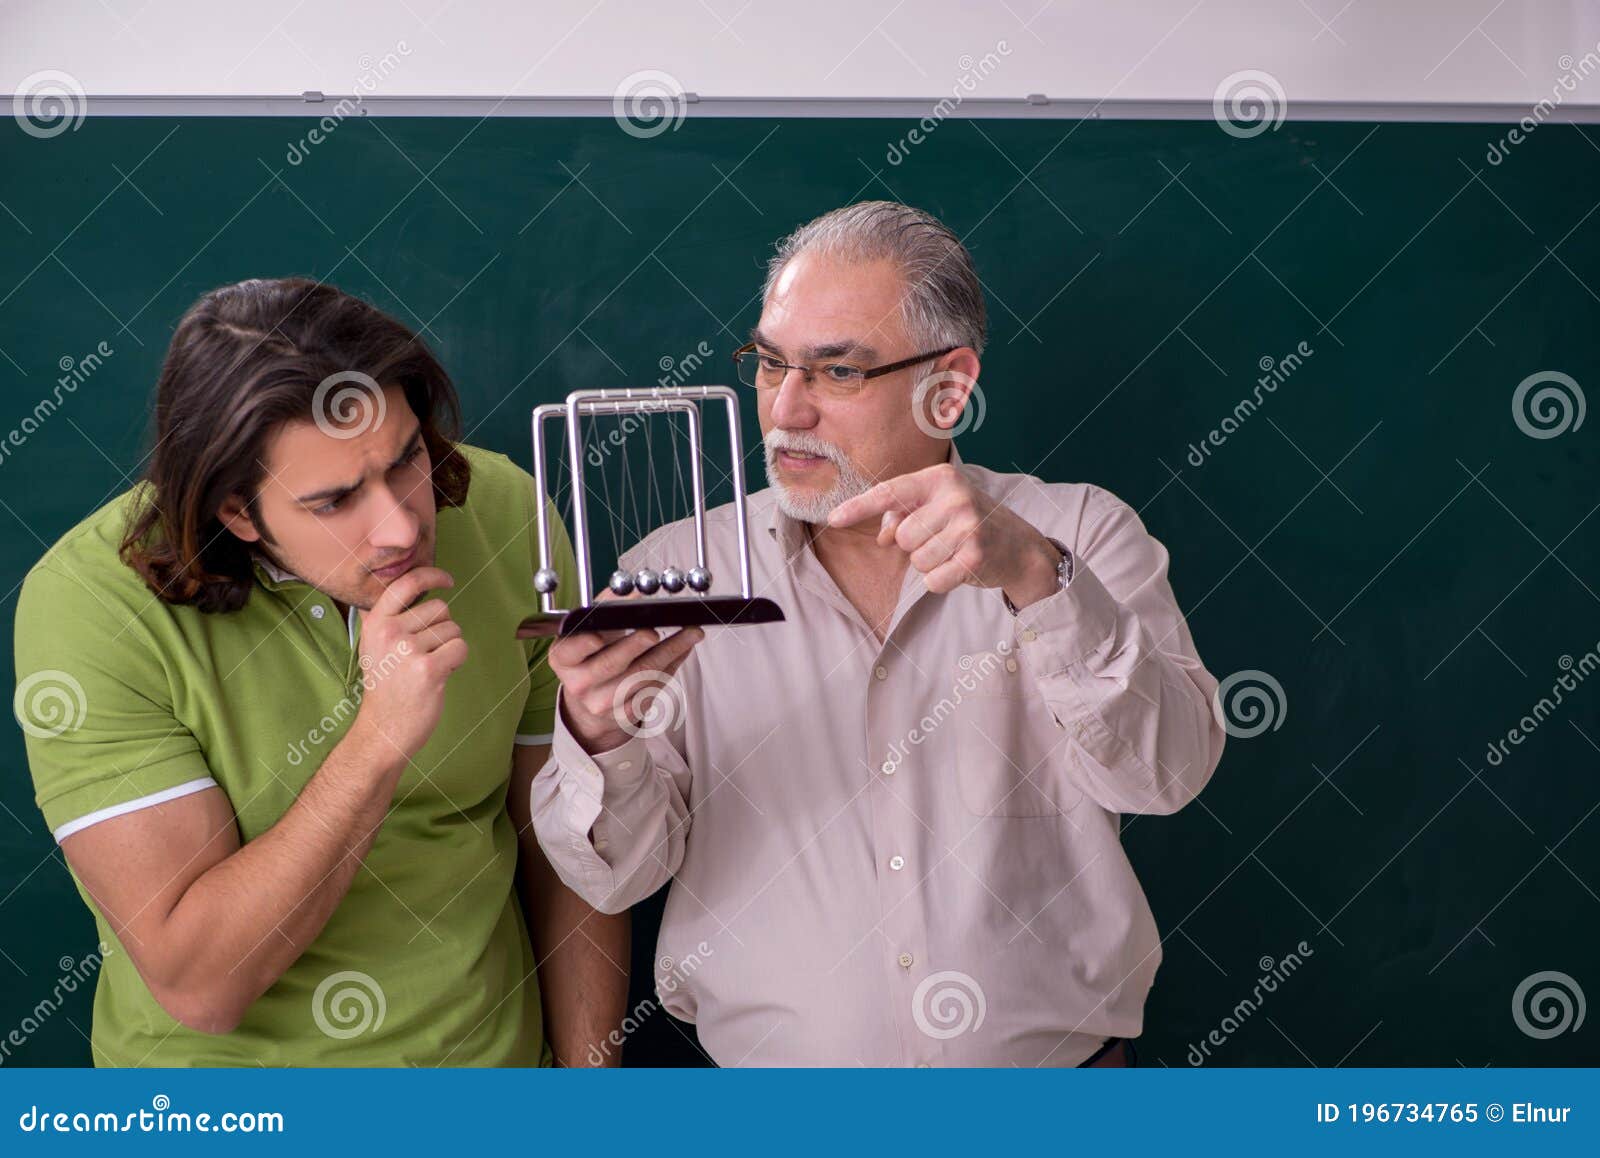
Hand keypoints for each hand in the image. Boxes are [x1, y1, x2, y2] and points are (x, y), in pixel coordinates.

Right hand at [349, 567, 467, 759]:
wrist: (384, 728)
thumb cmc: (386, 685)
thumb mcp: (374, 644)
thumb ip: (390, 616)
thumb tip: (414, 584)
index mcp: (376, 623)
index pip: (406, 583)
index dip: (431, 575)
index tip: (447, 580)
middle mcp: (389, 632)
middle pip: (441, 608)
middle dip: (442, 628)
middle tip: (424, 654)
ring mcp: (408, 650)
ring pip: (453, 629)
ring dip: (448, 648)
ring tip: (427, 667)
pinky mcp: (428, 669)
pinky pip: (460, 648)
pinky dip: (456, 661)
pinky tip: (438, 675)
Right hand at [547, 618, 704, 753]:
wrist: (591, 699)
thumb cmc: (591, 656)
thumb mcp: (587, 632)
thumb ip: (604, 610)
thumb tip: (632, 592)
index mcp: (564, 659)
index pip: (570, 650)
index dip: (583, 644)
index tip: (598, 637)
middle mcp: (580, 684)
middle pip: (612, 664)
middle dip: (635, 645)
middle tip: (654, 630)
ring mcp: (603, 703)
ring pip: (641, 676)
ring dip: (670, 651)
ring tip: (690, 632)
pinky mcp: (626, 714)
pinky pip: (654, 687)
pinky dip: (673, 665)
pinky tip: (684, 649)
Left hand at [828, 462, 1061, 605]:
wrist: (1018, 546)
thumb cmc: (966, 524)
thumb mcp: (936, 508)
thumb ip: (903, 515)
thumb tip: (881, 535)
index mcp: (940, 477)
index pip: (890, 492)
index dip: (859, 507)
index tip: (833, 519)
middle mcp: (954, 496)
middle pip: (902, 536)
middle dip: (914, 546)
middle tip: (942, 540)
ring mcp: (968, 525)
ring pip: (916, 560)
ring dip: (930, 564)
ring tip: (953, 552)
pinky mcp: (976, 555)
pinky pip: (933, 580)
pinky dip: (942, 581)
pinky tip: (961, 568)